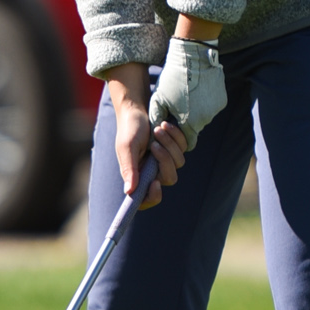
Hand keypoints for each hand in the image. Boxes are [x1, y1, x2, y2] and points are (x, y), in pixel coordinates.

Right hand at [105, 64, 187, 208]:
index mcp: (138, 176)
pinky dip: (176, 136)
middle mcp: (153, 171)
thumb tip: (129, 192)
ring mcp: (165, 160)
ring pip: (179, 163)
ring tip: (158, 129)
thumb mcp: (126, 148)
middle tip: (154, 144)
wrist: (137, 110)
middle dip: (165, 160)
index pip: (146, 199)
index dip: (153, 197)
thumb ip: (129, 169)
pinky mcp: (174, 148)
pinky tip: (165, 125)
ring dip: (169, 144)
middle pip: (170, 178)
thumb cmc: (128, 129)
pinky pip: (183, 148)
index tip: (155, 183)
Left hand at [149, 37, 226, 150]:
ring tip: (187, 93)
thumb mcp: (159, 98)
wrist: (193, 56)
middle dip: (187, 120)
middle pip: (195, 127)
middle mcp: (206, 119)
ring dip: (196, 109)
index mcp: (190, 123)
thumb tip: (156, 130)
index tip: (173, 124)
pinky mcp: (222, 98)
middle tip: (178, 104)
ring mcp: (216, 108)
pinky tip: (197, 87)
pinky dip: (205, 100)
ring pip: (204, 115)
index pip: (187, 142)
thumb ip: (157, 118)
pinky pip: (212, 105)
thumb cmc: (172, 78)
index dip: (179, 136)